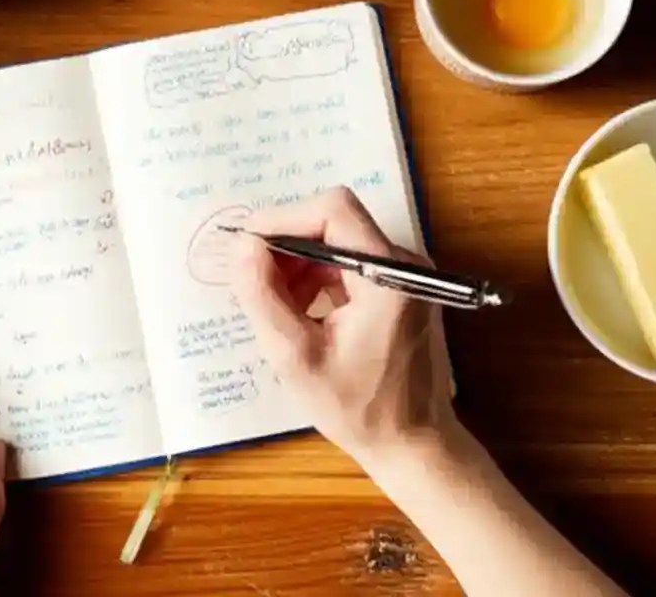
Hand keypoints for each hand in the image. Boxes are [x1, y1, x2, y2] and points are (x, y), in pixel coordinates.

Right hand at [230, 187, 455, 467]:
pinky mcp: (401, 289)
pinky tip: (300, 313)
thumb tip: (242, 246)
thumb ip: (263, 296)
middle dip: (287, 244)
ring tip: (275, 304)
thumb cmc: (356, 408)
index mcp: (387, 276)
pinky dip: (318, 277)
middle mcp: (404, 264)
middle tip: (255, 281)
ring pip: (340, 241)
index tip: (247, 247)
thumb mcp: (296, 357)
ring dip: (299, 263)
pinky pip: (351, 263)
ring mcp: (406, 275)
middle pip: (335, 222)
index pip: (332, 211)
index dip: (283, 220)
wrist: (413, 444)